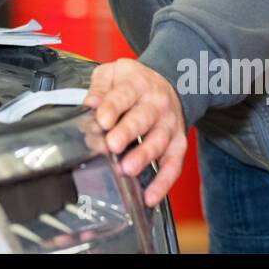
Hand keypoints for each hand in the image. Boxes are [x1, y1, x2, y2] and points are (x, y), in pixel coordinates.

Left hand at [83, 58, 186, 207]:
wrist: (171, 84)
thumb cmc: (135, 83)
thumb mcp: (114, 73)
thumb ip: (100, 87)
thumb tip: (90, 103)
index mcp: (138, 84)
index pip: (123, 95)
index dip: (112, 108)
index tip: (102, 120)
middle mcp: (157, 105)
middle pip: (142, 119)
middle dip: (127, 133)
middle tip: (112, 145)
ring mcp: (168, 126)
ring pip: (157, 143)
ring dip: (142, 157)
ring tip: (127, 169)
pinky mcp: (177, 145)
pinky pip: (173, 166)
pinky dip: (163, 182)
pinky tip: (150, 195)